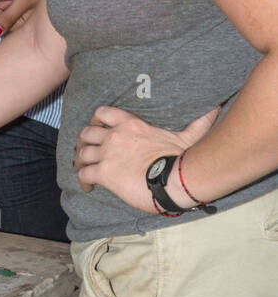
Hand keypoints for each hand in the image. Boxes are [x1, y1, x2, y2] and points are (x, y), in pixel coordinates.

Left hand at [73, 106, 220, 212]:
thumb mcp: (188, 136)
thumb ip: (197, 122)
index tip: (95, 129)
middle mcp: (115, 136)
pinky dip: (82, 180)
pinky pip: (84, 174)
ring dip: (79, 162)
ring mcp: (107, 154)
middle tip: (84, 152)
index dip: (95, 121)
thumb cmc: (182, 159)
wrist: (176, 179)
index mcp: (131, 125)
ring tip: (82, 170)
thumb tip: (216, 108)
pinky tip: (88, 188)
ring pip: (81, 153)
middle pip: (86, 133)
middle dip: (82, 143)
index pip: (103, 113)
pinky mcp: (104, 172)